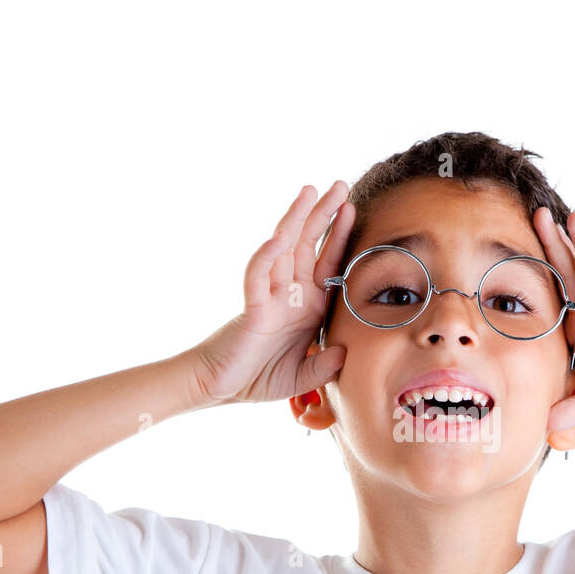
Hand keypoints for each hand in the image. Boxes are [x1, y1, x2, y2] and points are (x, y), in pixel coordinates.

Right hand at [188, 181, 353, 404]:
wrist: (221, 389)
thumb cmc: (259, 378)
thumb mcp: (303, 377)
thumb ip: (324, 367)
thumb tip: (343, 353)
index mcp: (308, 307)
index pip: (328, 266)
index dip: (340, 239)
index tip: (353, 211)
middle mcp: (290, 294)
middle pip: (309, 246)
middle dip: (324, 215)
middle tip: (340, 185)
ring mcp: (270, 297)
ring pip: (284, 249)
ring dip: (297, 220)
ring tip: (310, 191)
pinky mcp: (252, 307)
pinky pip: (258, 276)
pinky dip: (268, 256)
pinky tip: (280, 235)